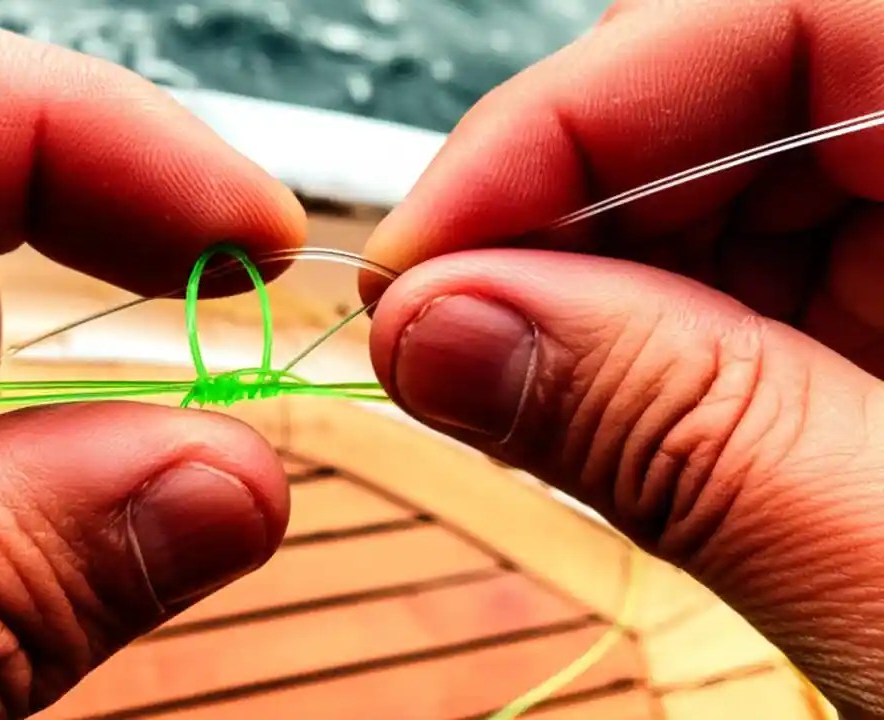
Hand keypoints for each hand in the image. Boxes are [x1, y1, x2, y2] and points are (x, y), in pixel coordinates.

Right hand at [365, 0, 882, 714]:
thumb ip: (687, 435)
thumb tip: (446, 328)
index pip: (801, 12)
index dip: (580, 108)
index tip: (434, 242)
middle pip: (756, 93)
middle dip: (571, 213)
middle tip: (451, 337)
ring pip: (746, 198)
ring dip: (610, 297)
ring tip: (531, 394)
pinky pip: (779, 294)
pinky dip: (672, 357)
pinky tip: (625, 420)